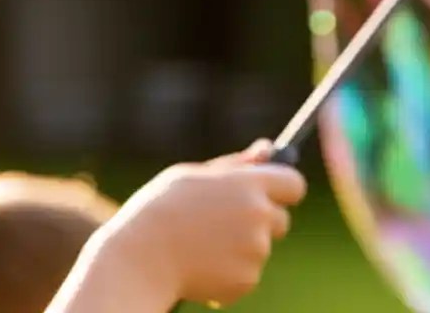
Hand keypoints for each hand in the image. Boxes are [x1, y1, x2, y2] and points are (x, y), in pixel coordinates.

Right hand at [94, 140, 306, 306]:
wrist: (135, 262)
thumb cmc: (157, 213)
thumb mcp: (191, 176)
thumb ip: (235, 164)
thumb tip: (268, 149)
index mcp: (248, 184)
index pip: (294, 184)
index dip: (284, 191)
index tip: (273, 196)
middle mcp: (259, 215)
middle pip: (281, 220)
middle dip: (261, 223)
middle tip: (223, 227)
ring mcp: (255, 249)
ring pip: (260, 249)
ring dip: (240, 249)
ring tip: (200, 248)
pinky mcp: (246, 280)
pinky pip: (246, 275)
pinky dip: (229, 275)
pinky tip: (200, 269)